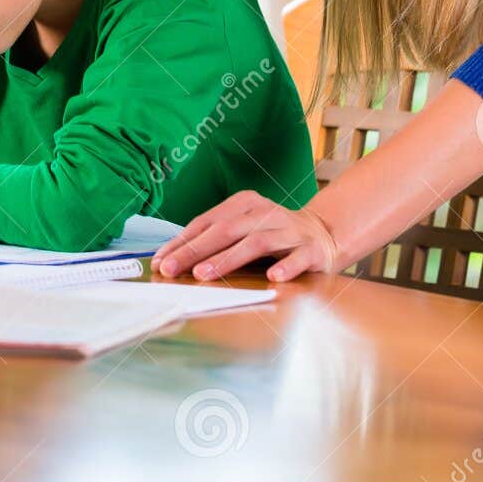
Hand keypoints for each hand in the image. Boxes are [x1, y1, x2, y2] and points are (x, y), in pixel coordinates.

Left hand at [150, 190, 340, 281]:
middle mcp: (264, 213)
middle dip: (194, 251)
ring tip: (204, 274)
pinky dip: (285, 266)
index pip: (206, 222)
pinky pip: (297, 258)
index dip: (181, 242)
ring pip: (255, 242)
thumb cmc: (272, 235)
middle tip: (171, 269)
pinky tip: (273, 277)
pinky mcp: (310, 249)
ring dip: (228, 259)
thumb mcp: (243, 230)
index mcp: (244, 204)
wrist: (322, 234)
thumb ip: (215, 240)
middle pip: (225, 230)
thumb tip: (173, 259)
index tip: (160, 261)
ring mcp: (289, 230)